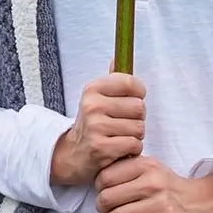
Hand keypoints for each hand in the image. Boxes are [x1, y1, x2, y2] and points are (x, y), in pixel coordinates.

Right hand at [50, 68, 145, 186]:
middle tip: (124, 124)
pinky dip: (132, 149)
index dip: (139, 93)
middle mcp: (92, 105)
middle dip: (137, 118)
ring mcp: (96, 126)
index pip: (131, 83)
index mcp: (93, 89)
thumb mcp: (96, 98)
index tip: (132, 100)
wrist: (73, 154)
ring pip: (139, 128)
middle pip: (139, 107)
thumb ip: (112, 80)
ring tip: (120, 137)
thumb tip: (117, 58)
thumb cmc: (93, 123)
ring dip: (135, 136)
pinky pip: (134, 144)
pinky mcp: (100, 147)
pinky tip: (120, 149)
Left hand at [92, 156, 212, 212]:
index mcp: (146, 165)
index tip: (99, 191)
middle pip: (108, 197)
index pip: (107, 175)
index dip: (98, 186)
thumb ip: (130, 169)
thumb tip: (101, 177)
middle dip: (99, 207)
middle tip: (101, 210)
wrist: (204, 203)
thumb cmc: (172, 187)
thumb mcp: (153, 168)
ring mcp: (160, 203)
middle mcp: (152, 182)